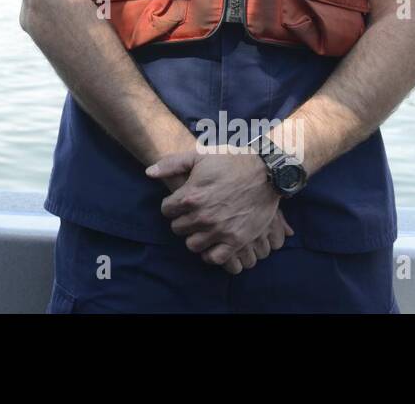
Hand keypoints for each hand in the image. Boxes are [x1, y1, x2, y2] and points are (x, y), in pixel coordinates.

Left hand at [146, 146, 290, 273]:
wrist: (265, 173)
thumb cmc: (230, 162)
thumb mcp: (199, 157)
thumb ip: (171, 164)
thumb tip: (148, 172)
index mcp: (190, 196)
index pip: (166, 210)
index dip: (172, 206)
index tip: (180, 203)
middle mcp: (202, 216)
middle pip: (177, 229)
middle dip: (182, 221)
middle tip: (192, 216)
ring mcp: (219, 230)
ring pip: (192, 245)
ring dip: (195, 237)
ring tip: (202, 229)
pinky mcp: (236, 240)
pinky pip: (214, 258)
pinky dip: (211, 253)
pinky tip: (213, 243)